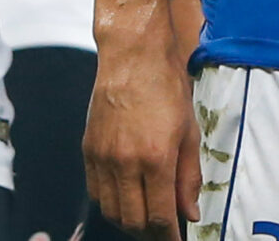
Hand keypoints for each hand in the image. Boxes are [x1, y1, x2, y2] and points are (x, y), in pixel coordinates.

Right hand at [83, 36, 199, 237]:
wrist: (133, 56)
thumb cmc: (165, 87)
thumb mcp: (189, 133)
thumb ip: (188, 178)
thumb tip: (189, 212)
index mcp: (155, 159)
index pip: (159, 218)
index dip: (168, 236)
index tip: (175, 238)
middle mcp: (125, 161)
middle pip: (131, 221)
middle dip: (149, 234)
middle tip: (162, 230)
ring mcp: (102, 156)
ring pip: (111, 211)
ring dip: (128, 221)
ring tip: (144, 217)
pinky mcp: (88, 148)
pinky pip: (95, 191)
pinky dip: (110, 202)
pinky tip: (125, 196)